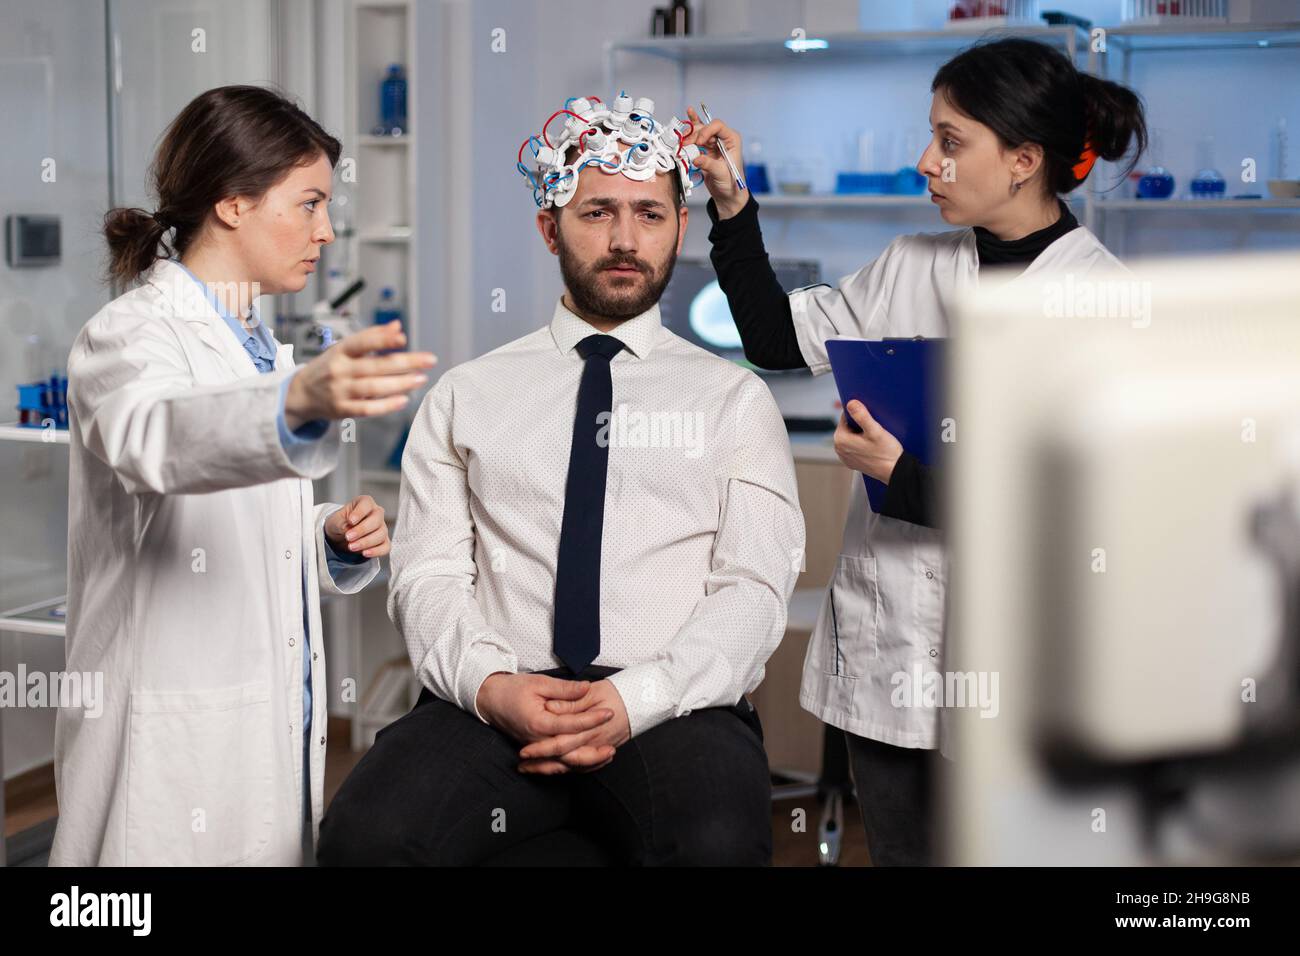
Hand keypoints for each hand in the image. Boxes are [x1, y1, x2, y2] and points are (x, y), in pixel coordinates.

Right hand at [285, 320, 435, 427]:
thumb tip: (397, 326)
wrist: (301, 394)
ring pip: (374, 387)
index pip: (362, 342)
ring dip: (401, 383)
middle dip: (406, 363)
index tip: (403, 338)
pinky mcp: (342, 409)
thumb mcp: (344, 348)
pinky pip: (367, 408)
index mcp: (340, 350)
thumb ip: (372, 337)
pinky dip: (386, 405)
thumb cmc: (329, 367)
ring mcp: (340, 391)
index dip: (382, 339)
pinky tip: (403, 400)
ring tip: (421, 379)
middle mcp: (339, 369)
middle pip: (376, 366)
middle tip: (428, 360)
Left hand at [324, 494, 388, 557]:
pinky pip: (385, 547)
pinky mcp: (383, 541)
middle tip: (348, 537)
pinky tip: (364, 553)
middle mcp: (376, 513)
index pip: (366, 504)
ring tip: (351, 547)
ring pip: (381, 534)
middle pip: (377, 519)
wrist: (340, 536)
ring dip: (366, 542)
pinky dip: (376, 551)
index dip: (359, 512)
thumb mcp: (334, 521)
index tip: (350, 521)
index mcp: (364, 503)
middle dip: (362, 530)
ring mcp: (382, 528)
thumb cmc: (340, 523)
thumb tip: (347, 527)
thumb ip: (340, 523)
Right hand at [475, 673, 616, 773]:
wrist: (491, 700)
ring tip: (606, 756)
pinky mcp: (537, 751)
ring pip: (564, 763)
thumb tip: (587, 688)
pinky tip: (590, 762)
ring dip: (587, 762)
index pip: (571, 725)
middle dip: (594, 752)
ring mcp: (536, 748)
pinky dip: (574, 766)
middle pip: (570, 753)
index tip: (608, 713)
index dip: (592, 719)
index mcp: (538, 723)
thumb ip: (564, 688)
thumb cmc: (513, 690)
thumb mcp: (539, 683)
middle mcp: (537, 741)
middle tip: (613, 745)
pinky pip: (557, 764)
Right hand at [682, 106, 749, 218]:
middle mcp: (724, 139)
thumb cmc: (730, 184)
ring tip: (682, 140)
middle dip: (695, 135)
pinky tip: (690, 113)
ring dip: (690, 135)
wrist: (727, 194)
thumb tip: (696, 159)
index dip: (706, 131)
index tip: (698, 142)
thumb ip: (709, 165)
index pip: (718, 126)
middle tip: (685, 144)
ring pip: (701, 132)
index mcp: (732, 140)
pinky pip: (700, 136)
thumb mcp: (721, 174)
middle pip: (707, 128)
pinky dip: (694, 127)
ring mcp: (715, 143)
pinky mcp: (708, 149)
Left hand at [833, 399, 903, 483]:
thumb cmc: (886, 453)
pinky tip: (873, 446)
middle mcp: (839, 449)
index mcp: (840, 439)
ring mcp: (845, 456)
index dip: (858, 413)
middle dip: (860, 424)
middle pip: (849, 427)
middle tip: (874, 428)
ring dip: (862, 434)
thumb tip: (851, 403)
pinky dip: (863, 444)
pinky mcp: (852, 462)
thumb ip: (862, 416)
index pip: (846, 417)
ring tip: (875, 438)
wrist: (895, 472)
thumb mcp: (875, 431)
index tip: (869, 416)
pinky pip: (855, 447)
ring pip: (852, 436)